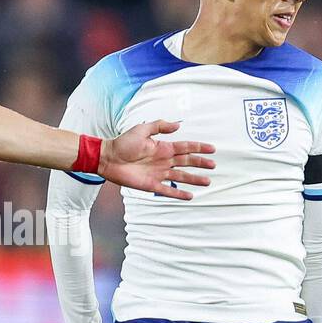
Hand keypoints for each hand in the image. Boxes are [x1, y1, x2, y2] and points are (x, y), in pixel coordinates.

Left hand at [99, 120, 213, 199]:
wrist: (108, 158)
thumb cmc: (123, 143)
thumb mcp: (142, 130)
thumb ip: (160, 126)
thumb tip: (178, 126)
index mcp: (163, 147)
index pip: (185, 147)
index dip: (198, 148)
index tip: (212, 149)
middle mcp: (163, 161)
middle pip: (186, 162)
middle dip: (200, 164)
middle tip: (213, 165)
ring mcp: (158, 173)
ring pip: (180, 177)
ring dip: (194, 179)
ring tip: (207, 181)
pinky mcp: (151, 185)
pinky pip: (167, 190)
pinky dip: (178, 194)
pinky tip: (190, 196)